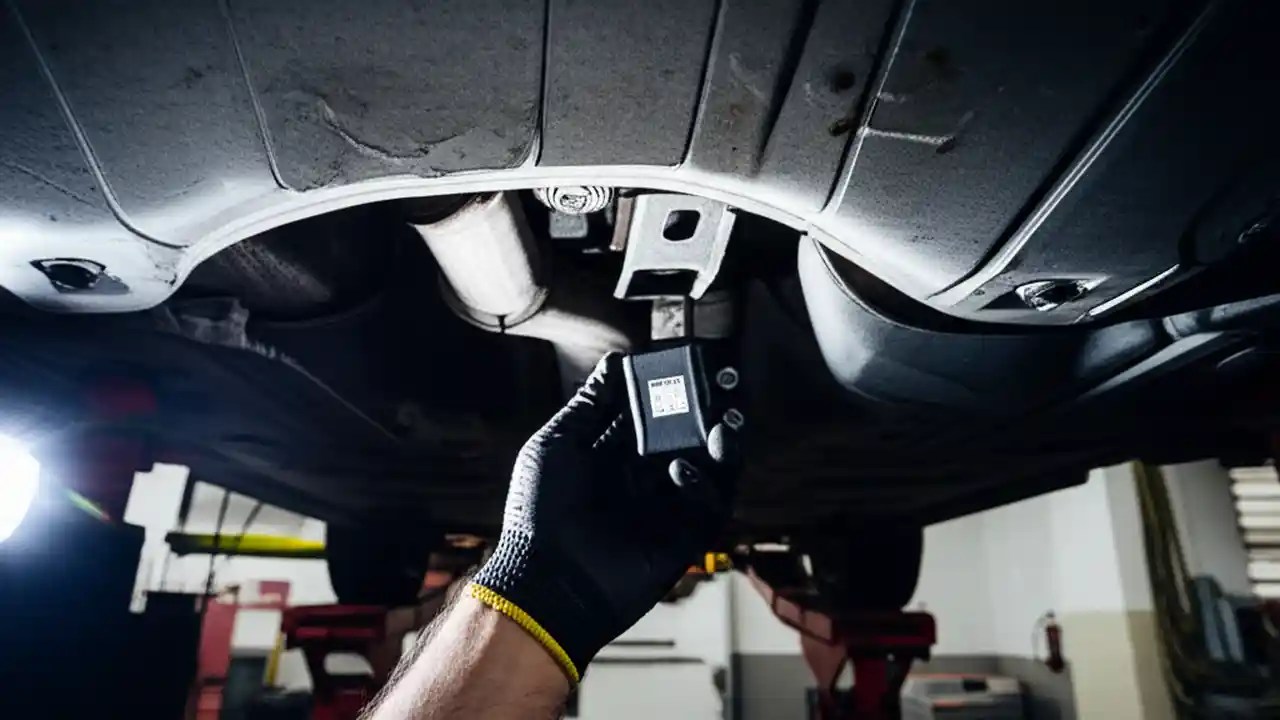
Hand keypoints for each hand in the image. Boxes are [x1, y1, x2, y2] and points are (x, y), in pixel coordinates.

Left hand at [469, 352, 736, 682]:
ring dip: (723, 444)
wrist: (546, 578)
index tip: (688, 366)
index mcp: (614, 454)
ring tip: (723, 423)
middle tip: (724, 385)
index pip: (655, 415)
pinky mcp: (683, 537)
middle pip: (691, 437)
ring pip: (712, 468)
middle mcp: (645, 477)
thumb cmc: (539, 511)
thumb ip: (590, 404)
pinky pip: (711, 505)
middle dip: (710, 411)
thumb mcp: (557, 444)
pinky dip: (705, 483)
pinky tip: (682, 470)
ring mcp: (666, 506)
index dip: (673, 391)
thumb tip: (615, 361)